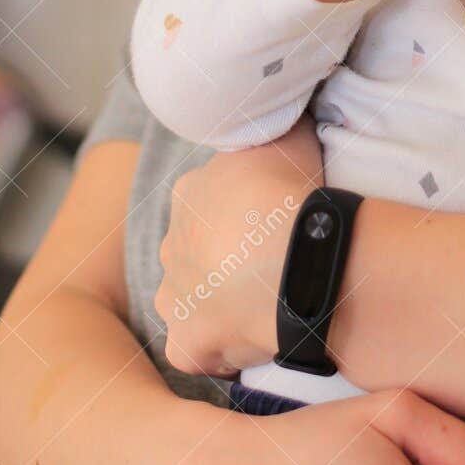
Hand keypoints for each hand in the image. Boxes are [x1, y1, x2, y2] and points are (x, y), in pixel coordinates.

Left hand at [156, 115, 323, 375]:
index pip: (208, 206)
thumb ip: (278, 127)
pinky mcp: (186, 343)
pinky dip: (221, 351)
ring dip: (218, 307)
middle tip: (270, 268)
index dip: (242, 218)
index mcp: (188, 193)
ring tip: (264, 307)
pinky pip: (198, 351)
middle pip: (195, 256)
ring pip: (191, 303)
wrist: (294, 254)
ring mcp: (175, 297)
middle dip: (224, 264)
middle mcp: (169, 243)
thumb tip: (287, 113)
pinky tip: (252, 342)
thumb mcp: (288, 136)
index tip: (272, 227)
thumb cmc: (293, 193)